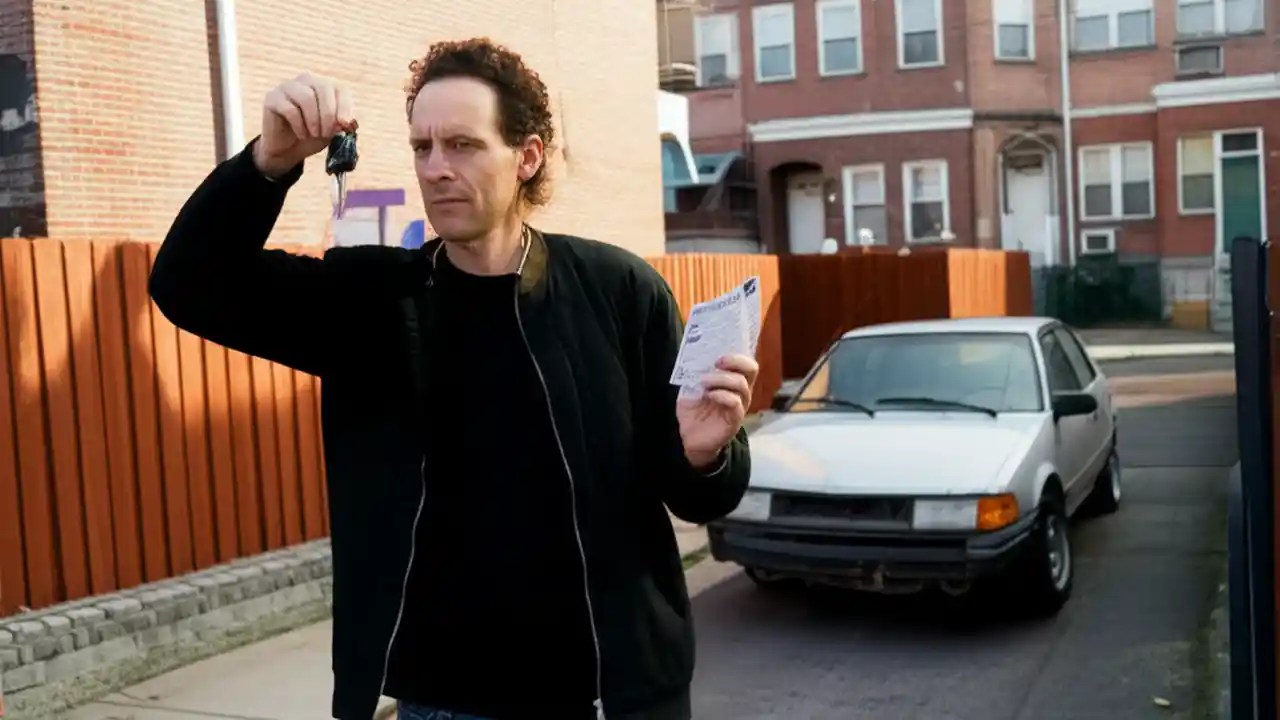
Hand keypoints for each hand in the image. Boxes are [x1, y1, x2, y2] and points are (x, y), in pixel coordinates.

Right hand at [253, 72, 356, 178]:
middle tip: (326, 133)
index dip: (345, 107)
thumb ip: (340, 124)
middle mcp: (306, 81)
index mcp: (324, 86)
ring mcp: (288, 87)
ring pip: (306, 97)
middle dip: (328, 114)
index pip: (339, 88)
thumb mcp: (332, 131)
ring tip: (314, 134)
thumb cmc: (312, 137)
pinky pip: (289, 108)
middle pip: (323, 87)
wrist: (287, 150)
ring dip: (313, 120)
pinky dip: (299, 125)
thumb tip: (346, 121)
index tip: (344, 125)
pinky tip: (301, 134)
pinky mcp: (272, 98)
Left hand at [678, 354, 758, 470]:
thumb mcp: (690, 388)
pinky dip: (722, 395)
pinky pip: (735, 403)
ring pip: (741, 384)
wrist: (691, 439)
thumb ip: (694, 374)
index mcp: (732, 381)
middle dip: (736, 361)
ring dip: (721, 379)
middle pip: (751, 369)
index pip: (744, 362)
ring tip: (704, 382)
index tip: (719, 348)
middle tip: (718, 361)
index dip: (737, 352)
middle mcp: (740, 391)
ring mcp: (740, 405)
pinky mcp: (735, 419)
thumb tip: (694, 358)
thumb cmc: (694, 412)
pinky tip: (709, 395)